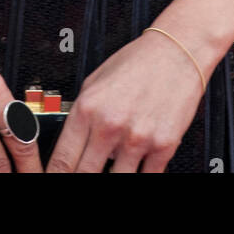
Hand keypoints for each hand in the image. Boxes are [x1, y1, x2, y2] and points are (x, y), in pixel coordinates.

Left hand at [46, 31, 205, 172]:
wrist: (176, 53)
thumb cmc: (137, 63)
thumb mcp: (95, 82)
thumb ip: (81, 116)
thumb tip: (71, 147)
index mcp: (88, 108)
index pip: (63, 159)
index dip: (57, 175)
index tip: (58, 178)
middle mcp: (111, 125)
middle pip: (85, 175)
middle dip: (81, 177)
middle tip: (85, 172)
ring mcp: (137, 138)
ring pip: (117, 180)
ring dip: (114, 174)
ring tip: (115, 163)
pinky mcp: (163, 146)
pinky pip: (146, 177)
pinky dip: (140, 172)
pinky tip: (137, 163)